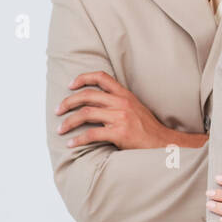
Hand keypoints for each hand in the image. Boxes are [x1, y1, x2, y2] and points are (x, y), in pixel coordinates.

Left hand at [56, 71, 204, 149]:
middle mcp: (121, 103)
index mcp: (125, 95)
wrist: (163, 143)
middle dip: (68, 102)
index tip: (70, 85)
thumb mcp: (136, 108)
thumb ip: (118, 102)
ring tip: (60, 128)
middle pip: (87, 95)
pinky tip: (71, 144)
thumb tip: (97, 103)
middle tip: (58, 110)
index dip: (83, 78)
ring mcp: (120, 117)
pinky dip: (78, 139)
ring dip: (69, 121)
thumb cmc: (148, 128)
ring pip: (85, 113)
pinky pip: (91, 134)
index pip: (101, 77)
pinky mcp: (119, 133)